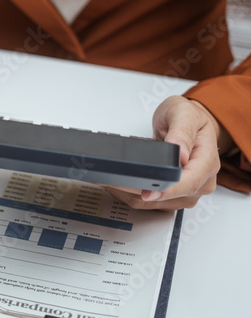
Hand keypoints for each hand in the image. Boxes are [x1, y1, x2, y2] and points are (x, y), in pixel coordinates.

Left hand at [106, 96, 230, 209]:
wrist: (189, 122)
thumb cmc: (190, 117)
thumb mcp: (184, 114)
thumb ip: (182, 132)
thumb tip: (180, 152)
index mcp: (206, 162)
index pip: (189, 183)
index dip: (167, 190)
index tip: (147, 193)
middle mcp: (201, 181)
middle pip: (170, 197)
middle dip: (140, 190)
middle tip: (112, 180)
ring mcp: (188, 190)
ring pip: (158, 203)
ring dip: (132, 194)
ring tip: (111, 180)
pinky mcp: (175, 194)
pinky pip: (153, 202)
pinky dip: (133, 195)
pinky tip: (120, 185)